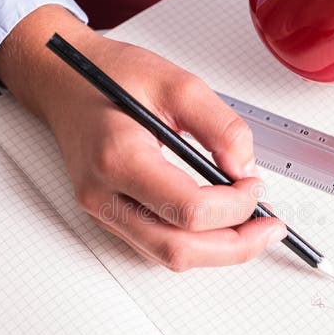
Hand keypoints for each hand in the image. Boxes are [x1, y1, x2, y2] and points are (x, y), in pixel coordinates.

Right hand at [0, 5, 286, 269]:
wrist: (64, 81)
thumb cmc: (111, 77)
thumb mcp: (177, 83)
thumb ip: (221, 126)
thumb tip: (246, 168)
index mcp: (118, 157)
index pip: (187, 210)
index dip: (234, 206)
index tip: (255, 185)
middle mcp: (104, 195)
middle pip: (178, 250)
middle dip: (234, 246)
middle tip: (269, 227)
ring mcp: (102, 211)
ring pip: (167, 257)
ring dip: (217, 249)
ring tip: (250, 225)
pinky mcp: (109, 215)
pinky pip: (157, 246)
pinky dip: (194, 242)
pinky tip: (218, 222)